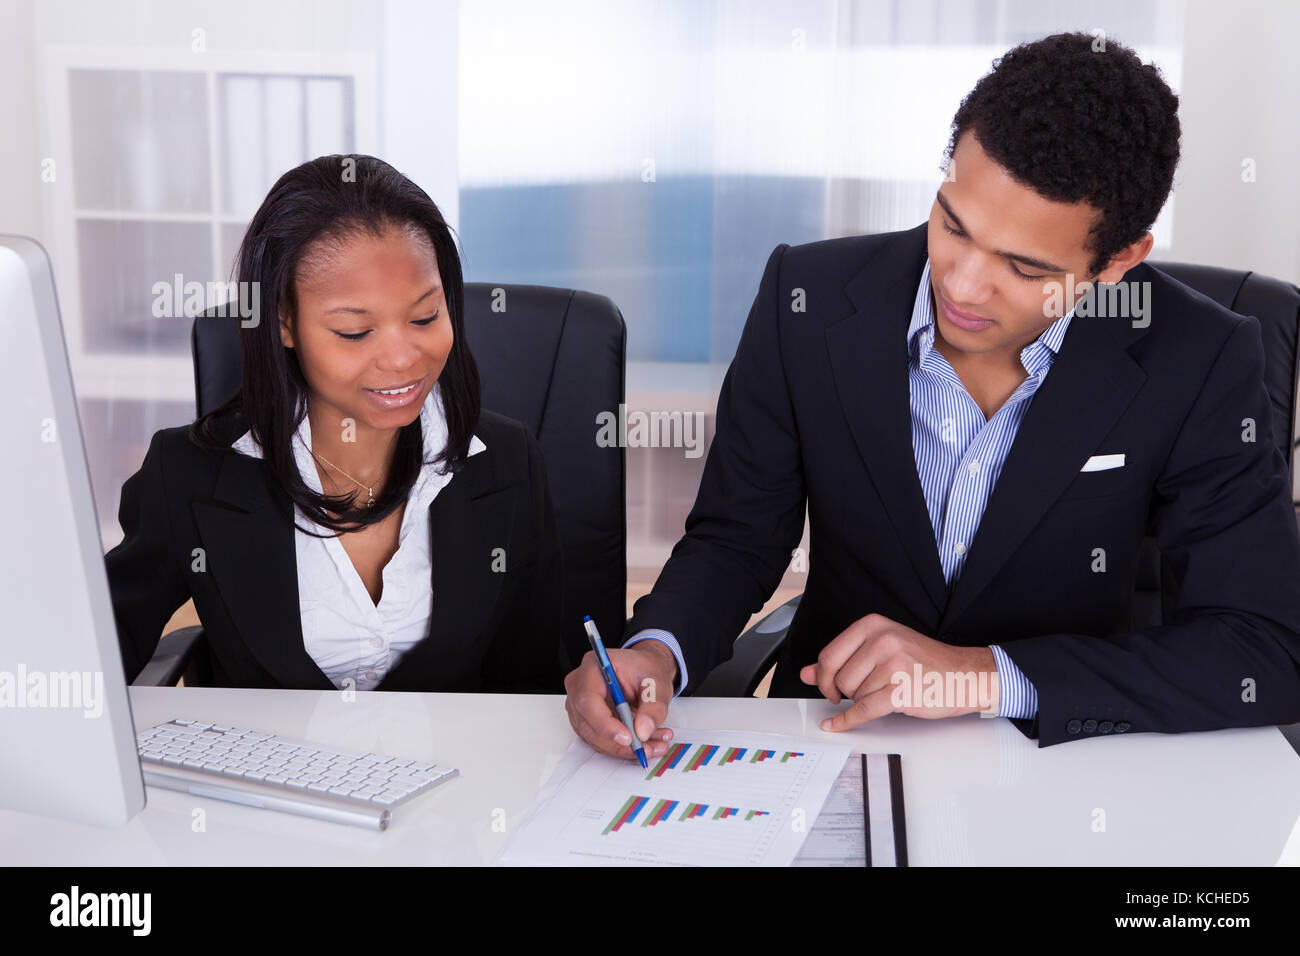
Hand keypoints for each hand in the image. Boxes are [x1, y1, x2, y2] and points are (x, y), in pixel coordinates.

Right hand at [564, 642, 676, 759]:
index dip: (605, 724)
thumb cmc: (646, 668)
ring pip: (594, 737)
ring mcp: (580, 705)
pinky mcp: (586, 720)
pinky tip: (645, 744)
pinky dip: (622, 747)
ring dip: (623, 748)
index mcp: (593, 668)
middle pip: (588, 724)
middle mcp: (580, 687)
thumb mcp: (657, 684)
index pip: (589, 700)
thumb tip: (643, 731)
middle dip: (618, 743)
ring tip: (653, 746)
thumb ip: (653, 707)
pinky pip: (599, 740)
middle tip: (647, 748)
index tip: (628, 738)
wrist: (645, 669)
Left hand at [799, 613, 998, 730]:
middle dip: (845, 692)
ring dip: (864, 701)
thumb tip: (806, 673)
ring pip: (854, 695)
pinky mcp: (902, 691)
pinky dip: (847, 721)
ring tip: (886, 692)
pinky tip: (837, 724)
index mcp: (874, 625)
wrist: (964, 676)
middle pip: (840, 678)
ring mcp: (893, 665)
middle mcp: (883, 640)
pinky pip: (863, 710)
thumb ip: (842, 659)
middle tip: (862, 692)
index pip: (829, 654)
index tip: (828, 686)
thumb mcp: (881, 649)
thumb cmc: (924, 662)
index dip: (824, 677)